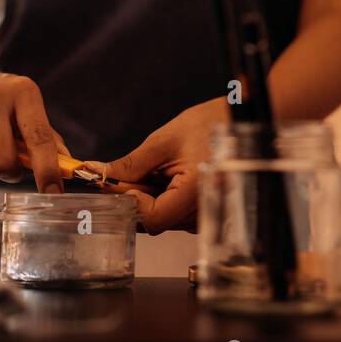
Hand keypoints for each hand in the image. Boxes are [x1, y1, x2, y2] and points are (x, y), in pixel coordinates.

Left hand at [83, 97, 229, 234]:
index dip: (131, 204)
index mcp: (195, 192)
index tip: (121, 184)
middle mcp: (203, 210)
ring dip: (148, 198)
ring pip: (162, 218)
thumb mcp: (165, 140)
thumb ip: (132, 163)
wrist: (239, 120)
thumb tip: (101, 174)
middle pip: (155, 221)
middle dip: (135, 198)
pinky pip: (174, 213)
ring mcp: (204, 214)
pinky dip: (161, 198)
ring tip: (155, 170)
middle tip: (127, 172)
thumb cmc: (209, 124)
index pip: (153, 218)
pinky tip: (165, 178)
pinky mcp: (202, 211)